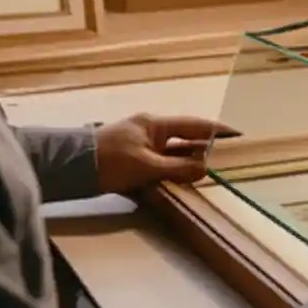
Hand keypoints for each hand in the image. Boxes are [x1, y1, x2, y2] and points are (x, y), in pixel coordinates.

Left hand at [94, 113, 238, 194]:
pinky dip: (173, 172)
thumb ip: (177, 167)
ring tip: (210, 173)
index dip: (216, 131)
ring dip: (188, 163)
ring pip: (173, 154)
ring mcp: (140, 146)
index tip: (237, 136)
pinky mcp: (131, 162)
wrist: (70, 169)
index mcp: (154, 125)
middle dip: (204, 149)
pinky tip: (182, 182)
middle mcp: (150, 132)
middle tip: (228, 160)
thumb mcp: (145, 166)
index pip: (194, 125)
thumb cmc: (108, 161)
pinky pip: (161, 165)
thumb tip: (205, 169)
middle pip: (184, 140)